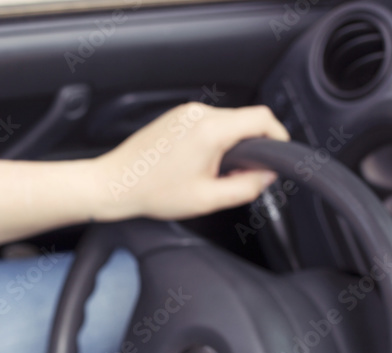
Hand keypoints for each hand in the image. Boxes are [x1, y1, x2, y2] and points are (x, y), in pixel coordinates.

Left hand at [95, 103, 289, 220]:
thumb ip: (245, 187)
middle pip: (245, 119)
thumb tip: (267, 176)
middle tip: (242, 174)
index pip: (262, 118)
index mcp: (210, 129)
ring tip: (214, 173)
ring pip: (226, 121)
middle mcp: (199, 113)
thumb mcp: (207, 199)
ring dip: (231, 143)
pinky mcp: (175, 117)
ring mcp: (185, 112)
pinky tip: (198, 164)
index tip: (277, 155)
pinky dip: (213, 140)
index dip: (278, 136)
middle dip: (252, 145)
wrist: (114, 184)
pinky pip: (207, 123)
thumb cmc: (152, 192)